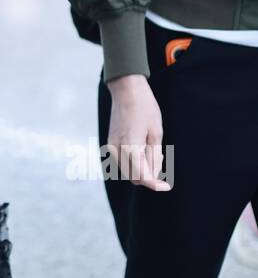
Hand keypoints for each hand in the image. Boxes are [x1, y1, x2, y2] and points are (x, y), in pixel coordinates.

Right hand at [106, 74, 169, 190]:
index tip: (166, 187)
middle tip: (161, 159)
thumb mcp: (156, 132)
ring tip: (152, 150)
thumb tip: (154, 175)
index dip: (155, 184)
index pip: (142, 176)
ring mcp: (111, 146)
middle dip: (149, 175)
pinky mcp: (110, 143)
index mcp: (130, 147)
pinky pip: (122, 161)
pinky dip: (134, 162)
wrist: (126, 90)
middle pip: (134, 177)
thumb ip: (154, 156)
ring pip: (127, 171)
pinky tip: (143, 147)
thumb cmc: (145, 108)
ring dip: (141, 169)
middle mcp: (116, 149)